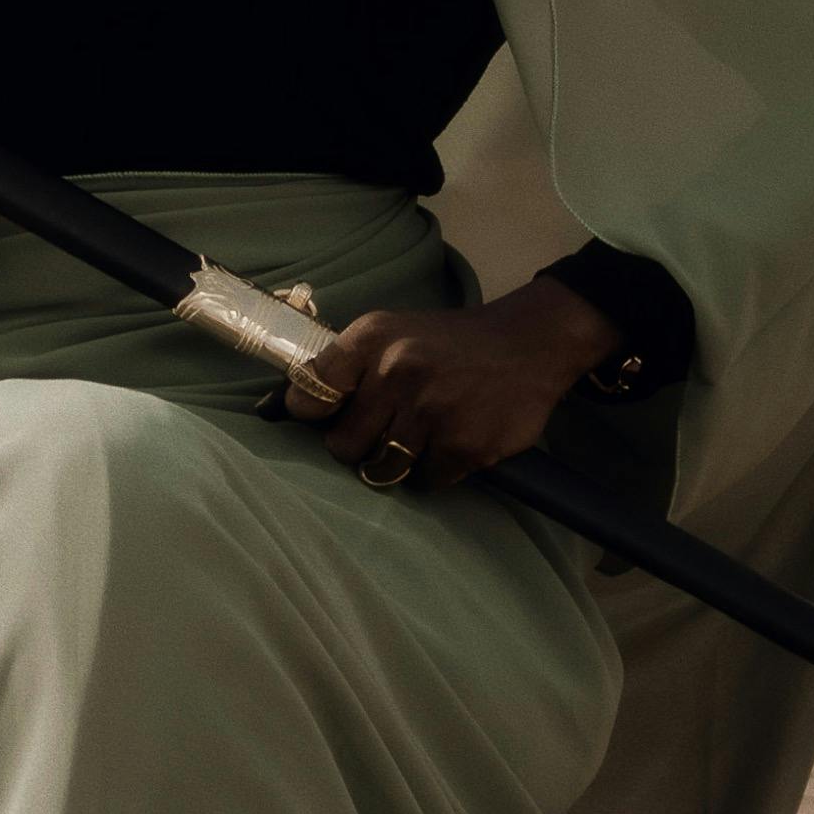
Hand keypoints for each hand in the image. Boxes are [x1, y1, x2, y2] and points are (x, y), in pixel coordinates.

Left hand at [285, 274, 616, 495]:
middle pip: (343, 445)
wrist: (528, 344)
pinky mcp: (465, 446)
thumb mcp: (392, 333)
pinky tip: (452, 440)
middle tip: (386, 429)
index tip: (324, 418)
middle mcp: (398, 372)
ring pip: (381, 469)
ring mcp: (432, 412)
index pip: (311, 391)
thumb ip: (343, 366)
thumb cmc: (447, 345)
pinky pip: (425, 481)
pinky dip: (434, 469)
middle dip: (359, 445)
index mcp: (373, 339)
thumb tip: (284, 410)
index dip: (311, 413)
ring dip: (395, 461)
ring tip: (420, 434)